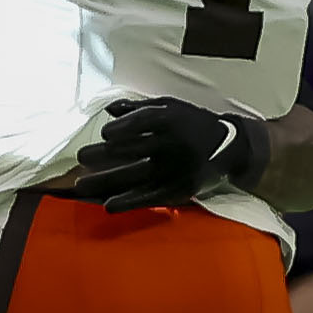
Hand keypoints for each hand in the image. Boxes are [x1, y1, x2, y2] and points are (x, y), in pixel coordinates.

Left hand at [77, 96, 270, 211]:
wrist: (231, 147)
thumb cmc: (194, 122)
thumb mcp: (172, 107)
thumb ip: (139, 108)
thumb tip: (108, 110)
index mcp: (172, 119)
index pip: (143, 122)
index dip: (122, 129)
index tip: (104, 134)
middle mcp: (174, 144)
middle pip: (133, 150)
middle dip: (104, 154)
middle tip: (81, 157)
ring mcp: (176, 169)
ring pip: (136, 176)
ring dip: (107, 181)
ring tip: (81, 186)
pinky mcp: (180, 190)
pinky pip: (150, 197)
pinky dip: (128, 201)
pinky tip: (108, 205)